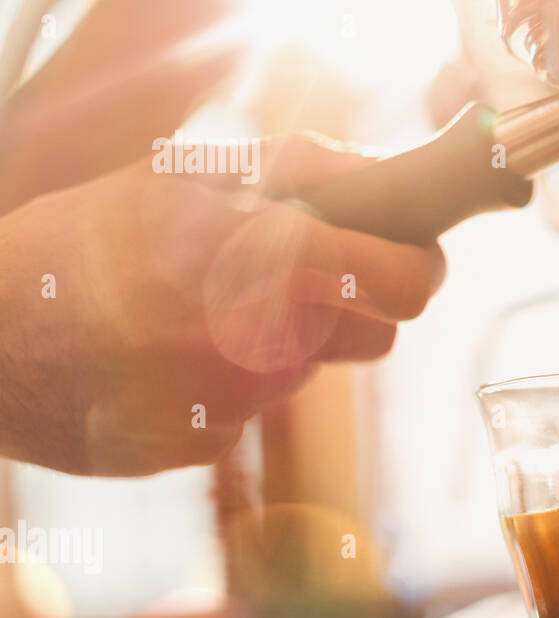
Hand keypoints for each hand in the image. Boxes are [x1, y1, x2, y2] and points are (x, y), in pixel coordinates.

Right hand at [0, 154, 442, 475]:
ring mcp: (232, 404)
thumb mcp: (180, 176)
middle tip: (305, 276)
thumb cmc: (78, 242)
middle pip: (377, 338)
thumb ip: (296, 170)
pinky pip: (253, 408)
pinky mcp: (202, 447)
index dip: (421, 268)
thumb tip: (381, 177)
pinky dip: (228, 383)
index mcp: (259, 259)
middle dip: (355, 306)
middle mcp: (257, 340)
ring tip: (201, 310)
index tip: (416, 258)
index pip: (402, 283)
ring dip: (281, 341)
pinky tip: (167, 357)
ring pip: (309, 370)